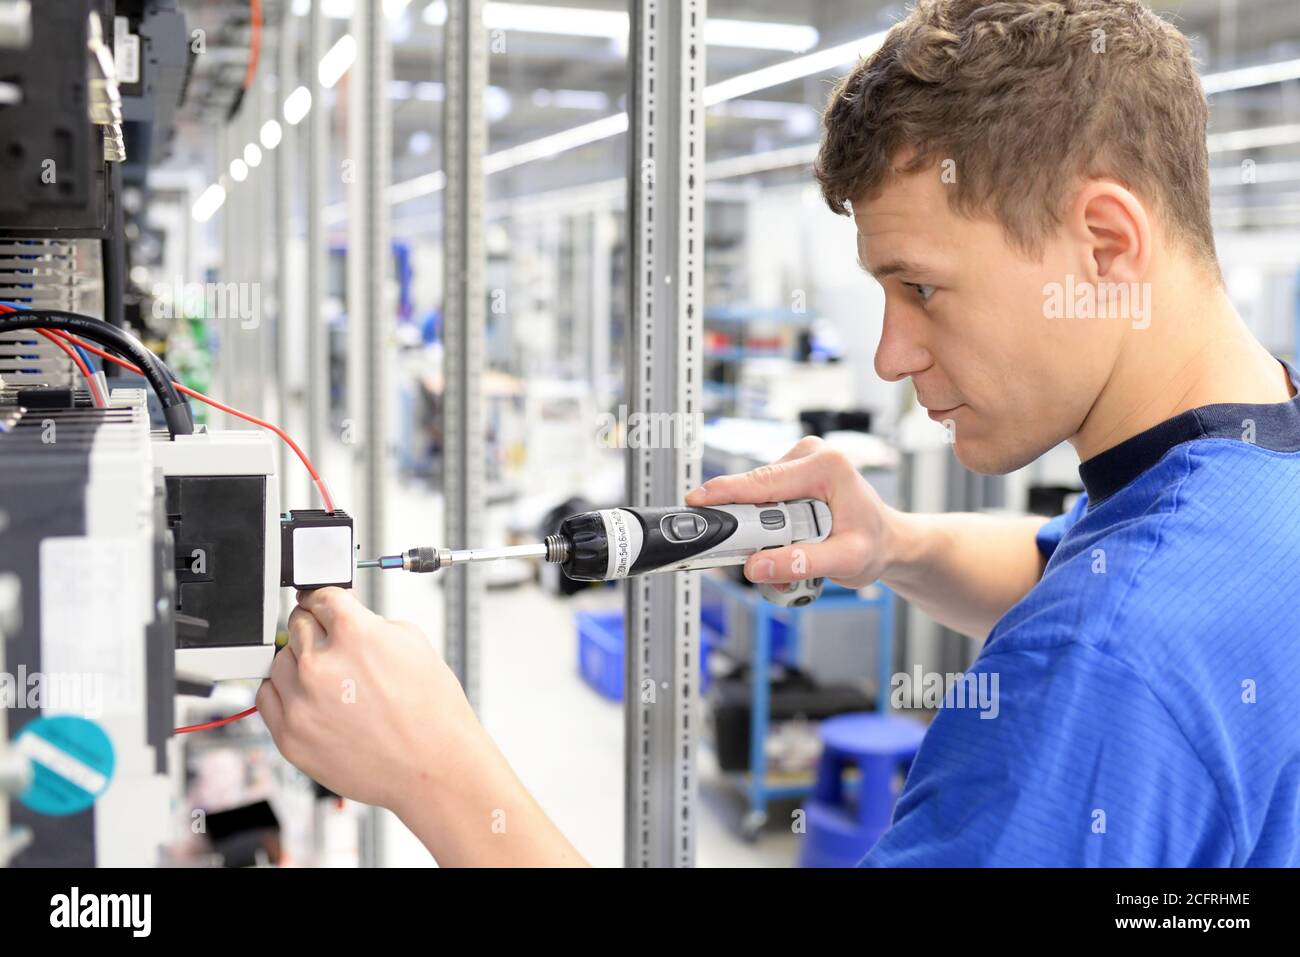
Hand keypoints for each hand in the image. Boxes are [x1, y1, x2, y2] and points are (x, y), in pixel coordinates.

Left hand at [256, 587, 483, 816]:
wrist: (432, 766)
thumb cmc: (430, 711)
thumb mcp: (412, 642)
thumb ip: (368, 620)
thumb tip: (341, 614)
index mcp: (353, 633)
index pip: (320, 596)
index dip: (325, 599)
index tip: (323, 605)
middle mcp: (320, 664)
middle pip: (297, 624)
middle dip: (315, 628)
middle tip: (334, 645)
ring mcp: (301, 702)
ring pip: (279, 660)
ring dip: (299, 661)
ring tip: (329, 678)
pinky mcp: (290, 735)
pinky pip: (267, 697)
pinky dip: (284, 691)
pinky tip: (310, 697)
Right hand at [685, 435, 896, 588]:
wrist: (885, 540)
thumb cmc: (872, 544)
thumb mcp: (845, 561)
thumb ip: (801, 564)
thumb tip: (756, 566)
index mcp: (827, 465)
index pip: (765, 481)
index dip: (726, 493)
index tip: (697, 501)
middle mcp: (811, 454)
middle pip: (754, 488)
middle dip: (742, 522)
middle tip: (740, 553)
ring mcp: (799, 461)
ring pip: (755, 495)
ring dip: (754, 526)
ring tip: (776, 551)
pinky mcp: (790, 472)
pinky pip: (760, 497)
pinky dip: (761, 522)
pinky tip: (778, 538)